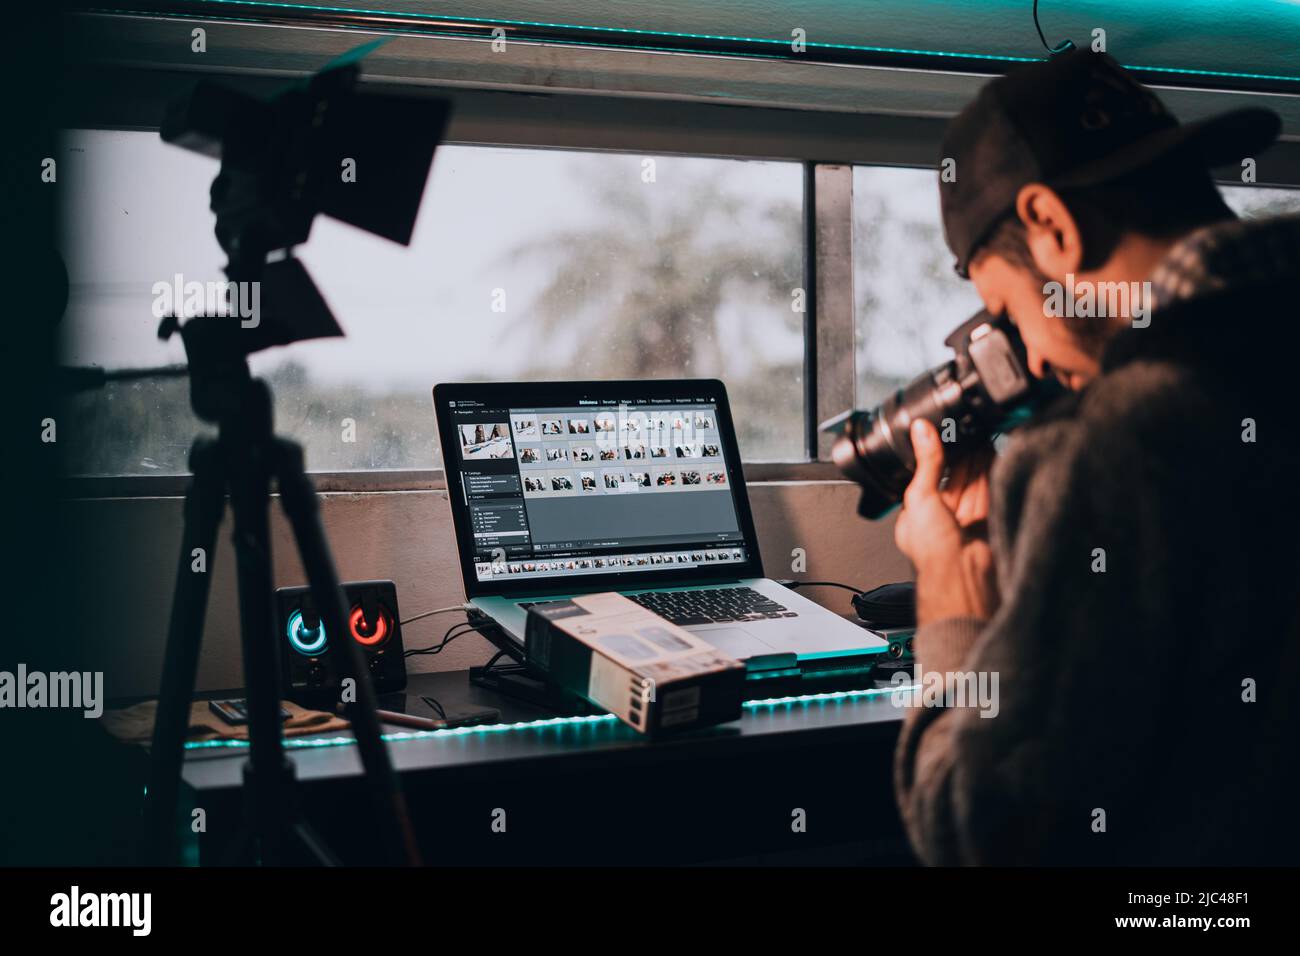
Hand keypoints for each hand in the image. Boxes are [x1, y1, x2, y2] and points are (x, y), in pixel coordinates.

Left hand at [893, 420, 998, 624]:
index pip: (928, 478)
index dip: (937, 457)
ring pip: (972, 485)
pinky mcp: (985, 524)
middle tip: (968, 432)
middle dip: (962, 457)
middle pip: (954, 480)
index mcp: (916, 517)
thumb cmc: (932, 551)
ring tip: (983, 437)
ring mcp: (965, 522)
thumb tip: (921, 432)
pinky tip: (994, 457)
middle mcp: (941, 519)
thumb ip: (926, 463)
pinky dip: (991, 476)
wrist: (962, 576)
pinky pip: (988, 494)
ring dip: (978, 462)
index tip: (946, 436)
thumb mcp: (921, 497)